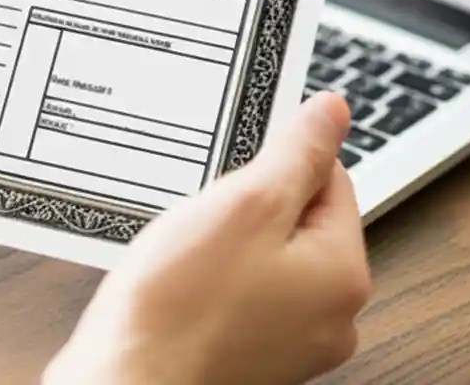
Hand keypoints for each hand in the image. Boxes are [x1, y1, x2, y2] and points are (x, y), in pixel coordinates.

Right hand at [44, 92, 369, 384]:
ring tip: (184, 254)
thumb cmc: (176, 309)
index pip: (330, 180)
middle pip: (296, 221)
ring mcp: (290, 342)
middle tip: (200, 215)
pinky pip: (239, 294)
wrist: (126, 384)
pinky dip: (209, 280)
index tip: (232, 167)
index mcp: (343, 274)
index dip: (275, 163)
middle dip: (245, 206)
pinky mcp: (250, 354)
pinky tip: (179, 284)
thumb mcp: (243, 205)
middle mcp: (330, 316)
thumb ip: (296, 154)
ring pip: (263, 257)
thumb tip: (332, 112)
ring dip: (223, 243)